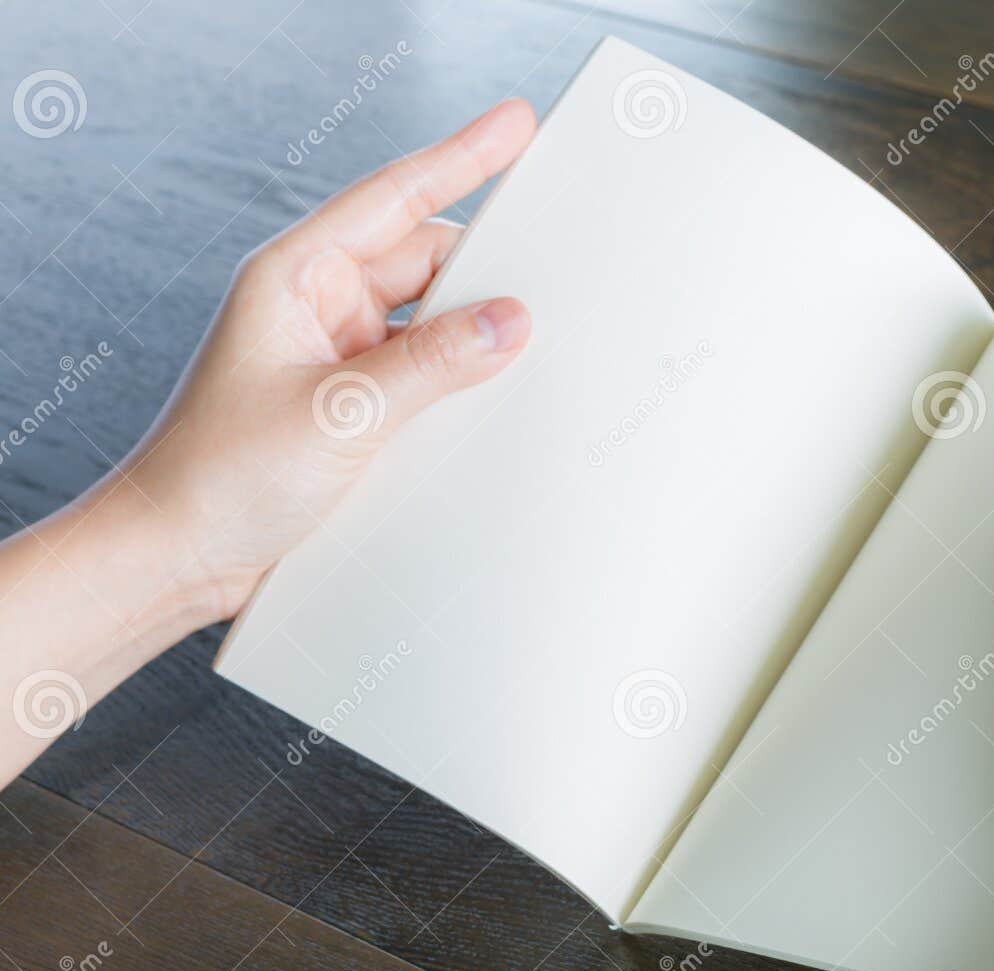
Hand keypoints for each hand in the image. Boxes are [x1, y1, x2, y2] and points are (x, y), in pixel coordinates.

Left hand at [117, 99, 536, 625]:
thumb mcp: (339, 413)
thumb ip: (432, 364)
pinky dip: (461, 381)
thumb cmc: (220, 477)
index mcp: (298, 277)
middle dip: (486, 271)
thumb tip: (511, 321)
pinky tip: (490, 398)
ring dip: (474, 336)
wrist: (180, 559)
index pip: (394, 199)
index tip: (518, 126)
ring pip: (434, 322)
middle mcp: (321, 307)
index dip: (462, 157)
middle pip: (428, 261)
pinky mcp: (357, 406)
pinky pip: (427, 373)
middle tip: (550, 276)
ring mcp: (340, 356)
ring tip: (521, 352)